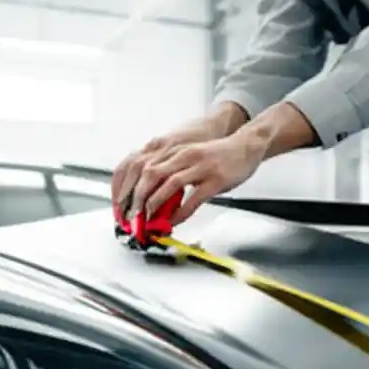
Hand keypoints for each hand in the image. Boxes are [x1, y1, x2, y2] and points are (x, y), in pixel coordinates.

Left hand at [130, 133, 267, 225]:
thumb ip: (171, 171)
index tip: (121, 205)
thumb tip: (152, 196)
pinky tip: (174, 222)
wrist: (246, 145)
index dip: (129, 187)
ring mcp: (200, 167)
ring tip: (148, 221)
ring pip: (169, 185)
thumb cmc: (217, 154)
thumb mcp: (189, 157)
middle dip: (137, 198)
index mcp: (174, 150)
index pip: (142, 167)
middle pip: (150, 175)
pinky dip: (181, 213)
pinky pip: (193, 199)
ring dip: (155, 205)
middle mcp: (184, 156)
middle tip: (131, 216)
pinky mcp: (215, 180)